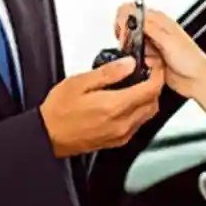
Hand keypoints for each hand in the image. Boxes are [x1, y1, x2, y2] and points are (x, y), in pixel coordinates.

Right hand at [38, 56, 164, 157]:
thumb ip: (108, 72)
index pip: (151, 89)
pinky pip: (138, 124)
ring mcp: (121, 134)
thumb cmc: (59, 111)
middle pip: (153, 102)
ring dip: (148, 98)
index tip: (153, 64)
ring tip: (136, 84)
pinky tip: (127, 102)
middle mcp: (122, 123)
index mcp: (114, 106)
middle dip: (154, 85)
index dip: (157, 73)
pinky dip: (139, 111)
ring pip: (148, 114)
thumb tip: (128, 64)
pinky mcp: (117, 141)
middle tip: (146, 72)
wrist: (48, 136)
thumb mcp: (80, 82)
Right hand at [114, 3, 205, 98]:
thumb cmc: (191, 59)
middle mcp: (154, 31)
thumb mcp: (168, 41)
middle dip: (124, 35)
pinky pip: (134, 57)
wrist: (196, 80)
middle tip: (127, 43)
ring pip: (130, 42)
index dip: (124, 18)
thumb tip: (134, 17)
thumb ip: (150, 28)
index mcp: (160, 21)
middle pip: (128, 26)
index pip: (133, 10)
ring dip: (131, 50)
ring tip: (140, 55)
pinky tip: (143, 63)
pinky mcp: (149, 58)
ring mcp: (151, 45)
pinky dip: (135, 60)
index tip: (122, 29)